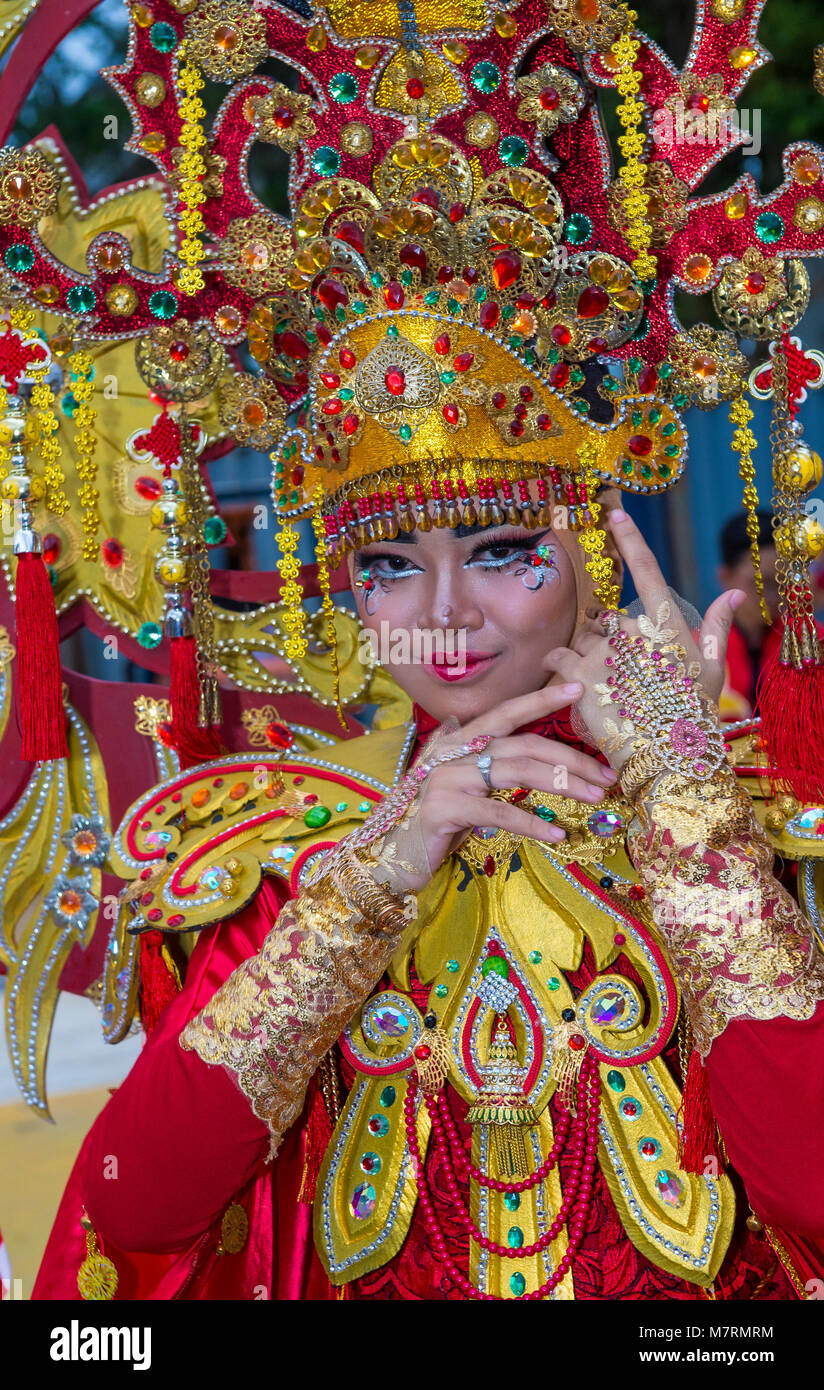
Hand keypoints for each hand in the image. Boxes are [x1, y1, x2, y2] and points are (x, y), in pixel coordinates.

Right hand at [401, 683, 618, 890]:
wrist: (390, 855)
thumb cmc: (435, 822)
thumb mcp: (467, 789)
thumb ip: (493, 769)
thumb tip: (540, 763)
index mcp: (459, 739)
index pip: (507, 713)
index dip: (541, 700)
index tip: (577, 690)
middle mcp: (452, 750)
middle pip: (524, 745)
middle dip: (571, 759)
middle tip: (606, 776)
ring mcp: (446, 777)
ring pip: (517, 771)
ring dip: (564, 785)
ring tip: (595, 799)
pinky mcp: (444, 808)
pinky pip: (499, 812)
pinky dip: (533, 823)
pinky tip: (557, 835)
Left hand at [543, 510, 745, 770]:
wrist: (666, 757)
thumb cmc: (693, 715)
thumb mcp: (712, 671)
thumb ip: (715, 628)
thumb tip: (734, 593)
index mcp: (667, 625)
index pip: (648, 571)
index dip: (630, 539)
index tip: (613, 512)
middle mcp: (635, 631)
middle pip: (606, 620)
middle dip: (605, 643)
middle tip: (618, 678)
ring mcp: (606, 651)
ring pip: (582, 638)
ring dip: (583, 657)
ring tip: (599, 688)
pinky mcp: (581, 674)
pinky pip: (558, 656)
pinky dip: (558, 666)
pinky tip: (566, 683)